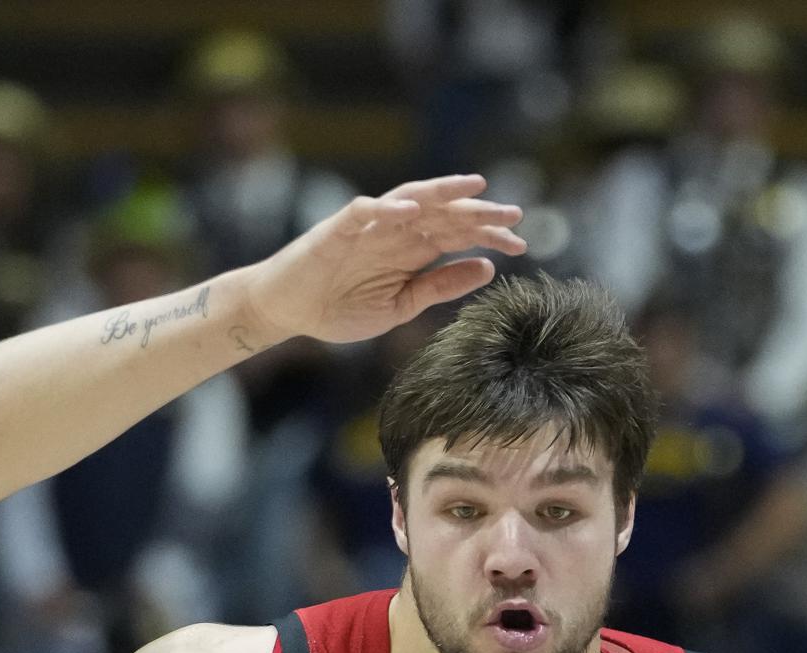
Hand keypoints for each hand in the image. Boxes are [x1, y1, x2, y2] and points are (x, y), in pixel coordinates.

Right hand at [244, 175, 524, 349]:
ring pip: (411, 200)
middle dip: (478, 213)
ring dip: (443, 193)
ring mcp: (368, 228)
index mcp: (411, 251)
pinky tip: (413, 209)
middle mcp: (395, 232)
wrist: (286, 311)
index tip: (520, 244)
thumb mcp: (400, 306)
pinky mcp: (336, 229)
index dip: (488, 236)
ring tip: (474, 188)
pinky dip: (387, 208)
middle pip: (443, 214)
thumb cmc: (338, 308)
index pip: (458, 235)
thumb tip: (486, 268)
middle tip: (514, 214)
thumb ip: (439, 287)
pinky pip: (364, 211)